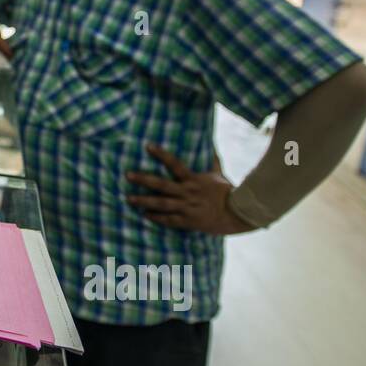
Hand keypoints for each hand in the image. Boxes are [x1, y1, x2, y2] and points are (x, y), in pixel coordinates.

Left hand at [126, 144, 251, 235]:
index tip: (147, 146)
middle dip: (144, 179)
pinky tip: (145, 215)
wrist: (237, 213)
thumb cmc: (226, 193)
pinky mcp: (189, 221)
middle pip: (162, 185)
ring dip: (145, 201)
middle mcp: (188, 192)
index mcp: (194, 179)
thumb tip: (211, 144)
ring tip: (129, 198)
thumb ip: (212, 160)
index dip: (162, 154)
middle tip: (127, 174)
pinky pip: (170, 220)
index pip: (175, 164)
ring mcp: (188, 207)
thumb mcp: (218, 174)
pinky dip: (157, 218)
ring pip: (162, 204)